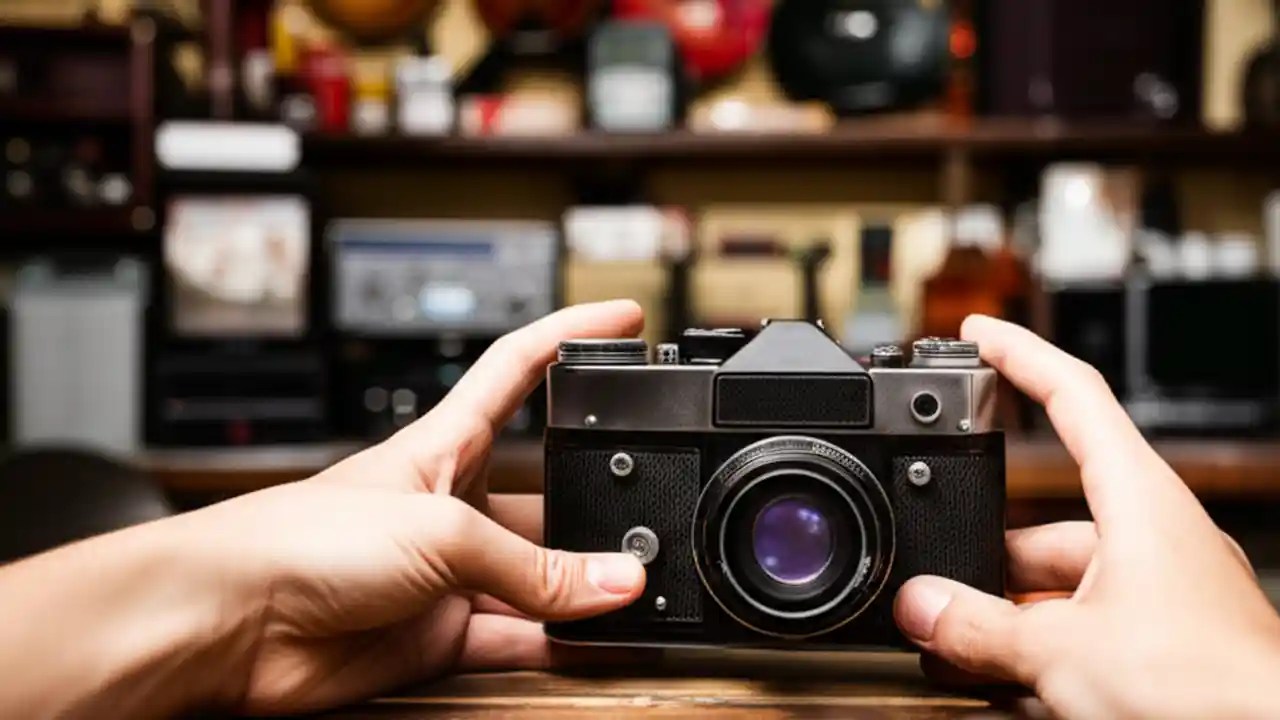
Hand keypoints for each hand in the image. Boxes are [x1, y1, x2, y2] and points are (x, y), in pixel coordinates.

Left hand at [174, 301, 647, 713]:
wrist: (229, 624)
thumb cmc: (297, 539)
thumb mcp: (437, 530)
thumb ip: (532, 565)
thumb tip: (614, 581)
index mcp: (443, 445)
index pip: (519, 369)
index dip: (569, 335)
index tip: (624, 317)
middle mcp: (450, 505)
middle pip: (544, 495)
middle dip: (592, 509)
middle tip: (647, 524)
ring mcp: (445, 574)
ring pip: (536, 579)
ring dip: (580, 591)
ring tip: (633, 597)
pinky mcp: (436, 636)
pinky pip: (515, 639)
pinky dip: (554, 643)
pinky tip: (589, 642)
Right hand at [893, 316, 1279, 718]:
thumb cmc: (1213, 687)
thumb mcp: (1063, 649)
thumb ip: (980, 626)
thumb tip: (923, 606)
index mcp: (1138, 500)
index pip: (1073, 395)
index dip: (1019, 355)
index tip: (977, 334)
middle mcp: (1153, 536)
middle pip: (1043, 518)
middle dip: (982, 551)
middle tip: (930, 576)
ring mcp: (1161, 590)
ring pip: (1060, 584)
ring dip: (1002, 612)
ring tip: (948, 645)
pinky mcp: (1165, 640)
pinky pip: (1083, 625)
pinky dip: (1036, 646)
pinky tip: (994, 679)